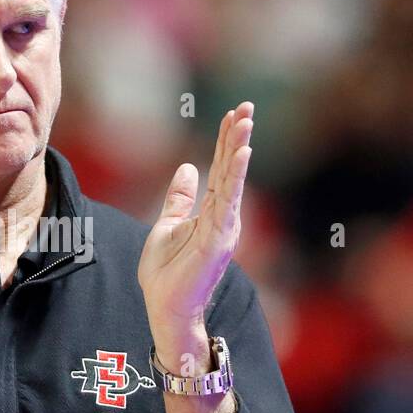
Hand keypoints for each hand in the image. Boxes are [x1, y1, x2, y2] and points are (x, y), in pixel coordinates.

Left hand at [138, 102, 253, 341]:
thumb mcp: (167, 225)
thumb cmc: (166, 272)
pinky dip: (235, 176)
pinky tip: (241, 154)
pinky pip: (228, 201)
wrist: (165, 306)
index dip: (225, 141)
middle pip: (230, 169)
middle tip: (247, 106)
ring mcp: (224, 227)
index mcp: (210, 212)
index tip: (233, 114)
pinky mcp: (219, 238)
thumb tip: (187, 169)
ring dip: (238, 149)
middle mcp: (223, 216)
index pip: (220, 169)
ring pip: (232, 180)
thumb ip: (179, 199)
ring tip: (246, 121)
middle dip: (237, 137)